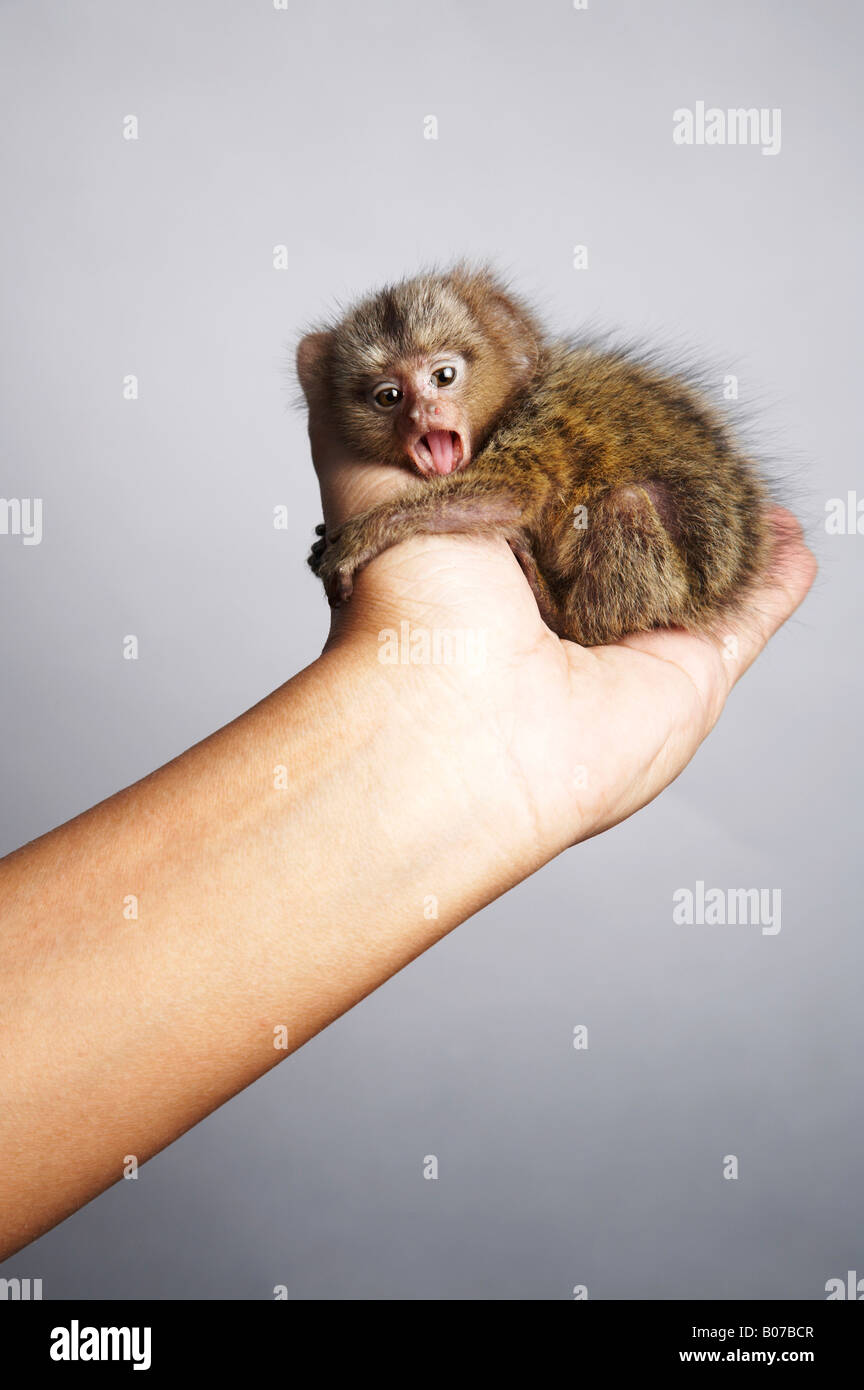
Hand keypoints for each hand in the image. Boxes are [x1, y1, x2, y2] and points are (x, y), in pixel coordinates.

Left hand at [300, 369, 816, 856]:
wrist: (454, 728)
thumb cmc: (405, 610)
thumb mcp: (368, 484)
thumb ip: (351, 418)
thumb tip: (313, 345)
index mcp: (489, 554)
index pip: (540, 481)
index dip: (567, 438)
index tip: (590, 390)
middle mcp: (557, 598)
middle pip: (620, 523)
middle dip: (654, 483)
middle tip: (685, 432)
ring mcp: (627, 636)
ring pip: (692, 568)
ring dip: (727, 528)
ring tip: (755, 486)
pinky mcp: (689, 670)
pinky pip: (748, 614)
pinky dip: (777, 580)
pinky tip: (797, 542)